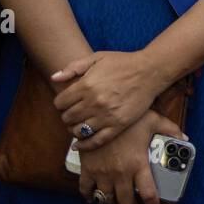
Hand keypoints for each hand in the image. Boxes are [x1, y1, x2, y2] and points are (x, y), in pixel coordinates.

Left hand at [53, 50, 172, 149]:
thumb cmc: (123, 63)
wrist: (149, 72)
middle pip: (67, 118)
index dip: (60, 103)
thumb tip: (54, 77)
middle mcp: (94, 102)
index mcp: (86, 85)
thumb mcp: (97, 58)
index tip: (66, 103)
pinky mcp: (118, 125)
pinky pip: (96, 141)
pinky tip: (79, 144)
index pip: (59, 103)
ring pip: (78, 131)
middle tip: (73, 113)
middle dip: (67, 116)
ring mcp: (106, 116)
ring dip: (75, 129)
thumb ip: (73, 67)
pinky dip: (85, 145)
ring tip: (79, 124)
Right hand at [78, 110, 185, 203]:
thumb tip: (184, 138)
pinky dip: (89, 196)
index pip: (148, 192)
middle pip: (126, 201)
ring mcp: (102, 173)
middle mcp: (120, 173)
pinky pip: (86, 188)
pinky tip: (93, 198)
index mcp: (138, 164)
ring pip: (106, 198)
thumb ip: (170, 130)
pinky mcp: (87, 168)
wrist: (99, 113)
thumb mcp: (153, 120)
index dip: (152, 203)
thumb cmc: (128, 117)